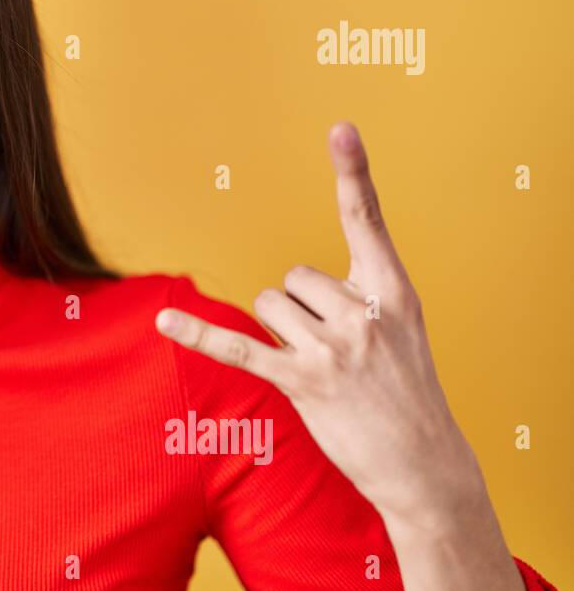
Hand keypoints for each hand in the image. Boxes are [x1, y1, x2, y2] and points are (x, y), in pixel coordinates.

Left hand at [155, 122, 480, 525]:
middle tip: (336, 350)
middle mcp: (364, 312)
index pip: (366, 221)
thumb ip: (359, 293)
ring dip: (282, 333)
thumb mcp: (402, 329)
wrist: (425, 463)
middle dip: (300, 309)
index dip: (353, 172)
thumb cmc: (407, 391)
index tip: (340, 127)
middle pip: (292, 276)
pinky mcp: (302, 382)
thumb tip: (300, 284)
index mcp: (392, 291)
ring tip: (322, 368)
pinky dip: (198, 334)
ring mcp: (333, 348)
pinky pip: (238, 347)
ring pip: (269, 305)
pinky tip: (164, 322)